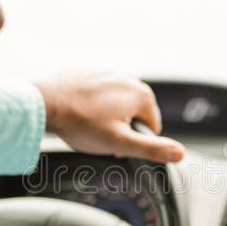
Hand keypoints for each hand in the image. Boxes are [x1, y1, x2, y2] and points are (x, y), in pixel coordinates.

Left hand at [36, 73, 185, 162]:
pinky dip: (91, 103)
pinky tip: (78, 111)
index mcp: (141, 95)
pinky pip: (97, 94)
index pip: (152, 128)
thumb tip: (180, 154)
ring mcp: (108, 72)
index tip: (115, 144)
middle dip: (121, 128)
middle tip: (100, 136)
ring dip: (106, 116)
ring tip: (87, 124)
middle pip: (134, 114)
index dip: (134, 141)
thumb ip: (152, 149)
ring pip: (116, 104)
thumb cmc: (81, 123)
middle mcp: (128, 79)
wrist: (45, 103)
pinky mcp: (89, 71)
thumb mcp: (120, 143)